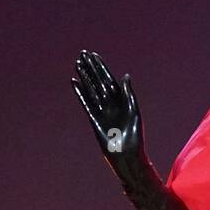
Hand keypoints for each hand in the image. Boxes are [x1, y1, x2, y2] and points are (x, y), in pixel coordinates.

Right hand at [72, 49, 149, 191]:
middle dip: (91, 68)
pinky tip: (74, 82)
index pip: (109, 79)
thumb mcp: (134, 112)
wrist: (127, 155)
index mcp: (122, 100)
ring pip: (91, 90)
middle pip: (98, 81)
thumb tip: (125, 76)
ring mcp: (101, 111)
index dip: (101, 67)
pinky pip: (86, 103)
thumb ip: (128, 94)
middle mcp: (110, 104)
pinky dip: (80, 93)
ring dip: (84, 77)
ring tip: (77, 64)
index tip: (94, 55)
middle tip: (82, 54)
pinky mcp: (94, 119)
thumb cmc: (135, 136)